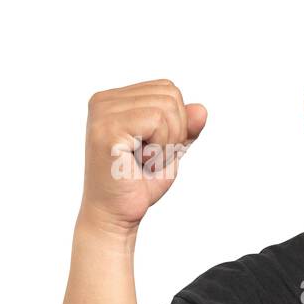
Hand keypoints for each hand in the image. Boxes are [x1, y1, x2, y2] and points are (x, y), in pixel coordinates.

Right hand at [81, 79, 206, 233]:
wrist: (117, 214)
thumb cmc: (139, 183)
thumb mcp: (171, 149)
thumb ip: (186, 127)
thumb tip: (202, 109)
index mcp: (115, 99)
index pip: (168, 89)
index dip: (177, 123)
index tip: (154, 148)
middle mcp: (103, 100)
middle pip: (170, 94)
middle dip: (174, 132)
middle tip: (150, 157)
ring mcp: (102, 113)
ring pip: (167, 108)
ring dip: (167, 143)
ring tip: (144, 160)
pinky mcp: (107, 129)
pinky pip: (157, 121)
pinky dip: (160, 147)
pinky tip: (140, 162)